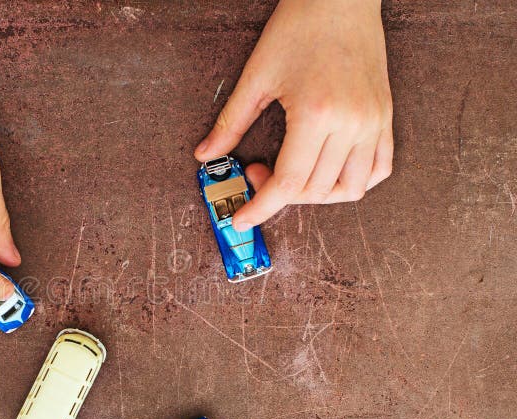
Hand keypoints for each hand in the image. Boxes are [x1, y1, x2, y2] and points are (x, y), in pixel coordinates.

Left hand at [195, 0, 392, 229]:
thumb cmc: (300, 27)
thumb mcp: (256, 77)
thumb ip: (230, 123)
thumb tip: (205, 155)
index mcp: (318, 114)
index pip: (288, 183)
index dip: (261, 207)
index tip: (242, 218)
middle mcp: (352, 123)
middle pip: (315, 190)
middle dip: (279, 194)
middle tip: (257, 170)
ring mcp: (374, 122)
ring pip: (351, 189)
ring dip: (316, 195)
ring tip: (292, 174)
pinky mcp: (385, 117)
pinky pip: (379, 169)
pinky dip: (353, 182)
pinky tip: (327, 172)